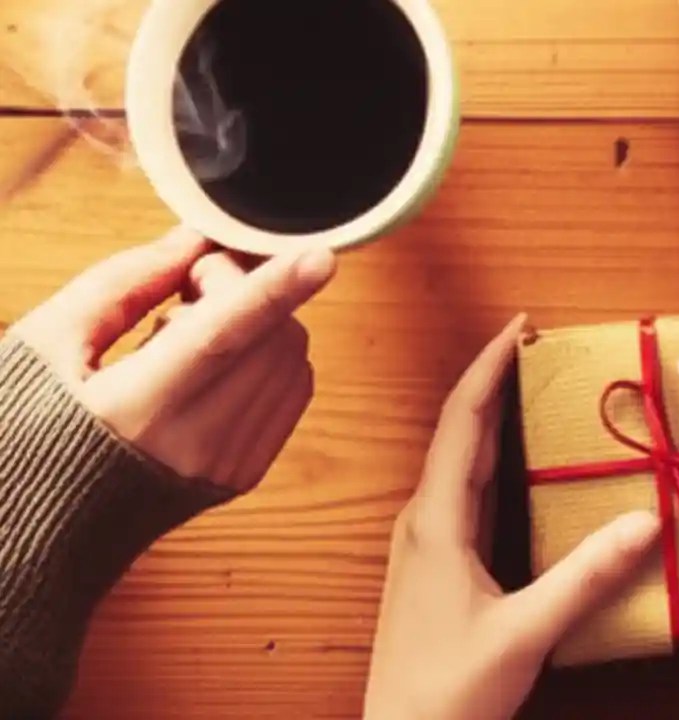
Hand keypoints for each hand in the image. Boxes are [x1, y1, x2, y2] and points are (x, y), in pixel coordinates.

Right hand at [10, 227, 334, 491]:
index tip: (319, 257)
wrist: (36, 521)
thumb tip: (196, 242)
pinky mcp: (246, 474)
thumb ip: (124, 283)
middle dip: (245, 291)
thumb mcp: (49, 340)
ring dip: (259, 326)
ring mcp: (228, 465)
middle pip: (268, 341)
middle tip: (188, 290)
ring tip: (185, 336)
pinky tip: (209, 365)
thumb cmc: (28, 423)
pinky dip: (268, 360)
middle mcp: (194, 444)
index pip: (222, 337)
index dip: (273, 291)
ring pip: (290, 363)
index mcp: (136, 409)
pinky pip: (291, 394)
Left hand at [364, 316, 659, 719]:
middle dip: (498, 382)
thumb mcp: (525, 634)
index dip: (489, 365)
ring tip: (539, 389)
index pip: (463, 420)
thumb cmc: (449, 692)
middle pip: (461, 431)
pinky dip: (496, 462)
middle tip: (547, 348)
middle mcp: (424, 520)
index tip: (522, 325)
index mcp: (436, 521)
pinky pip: (467, 493)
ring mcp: (426, 544)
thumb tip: (644, 522)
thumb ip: (585, 578)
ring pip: (462, 462)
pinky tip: (524, 465)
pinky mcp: (435, 566)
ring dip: (496, 420)